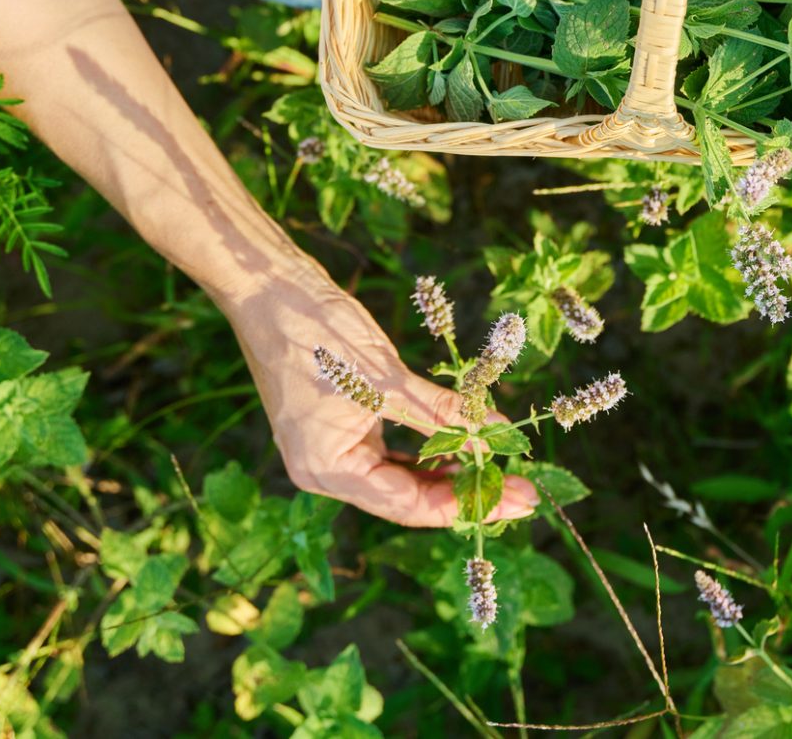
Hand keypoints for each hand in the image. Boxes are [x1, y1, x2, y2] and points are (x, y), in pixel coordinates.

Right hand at [228, 267, 538, 527]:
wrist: (270, 287)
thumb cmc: (318, 333)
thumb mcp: (388, 378)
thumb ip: (442, 414)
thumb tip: (495, 438)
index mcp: (328, 470)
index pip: (408, 504)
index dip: (466, 505)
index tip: (518, 502)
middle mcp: (326, 469)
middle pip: (406, 497)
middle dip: (463, 491)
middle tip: (521, 487)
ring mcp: (331, 446)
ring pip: (402, 474)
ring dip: (448, 470)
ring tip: (499, 465)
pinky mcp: (340, 423)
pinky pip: (391, 449)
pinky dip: (426, 446)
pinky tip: (464, 441)